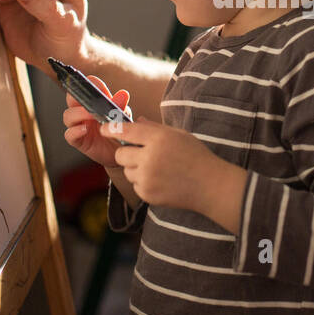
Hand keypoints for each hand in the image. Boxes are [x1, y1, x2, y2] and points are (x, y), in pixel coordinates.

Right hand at [63, 75, 130, 167]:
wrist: (122, 152)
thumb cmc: (120, 131)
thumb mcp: (123, 117)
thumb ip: (120, 106)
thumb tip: (123, 94)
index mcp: (93, 103)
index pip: (85, 88)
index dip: (88, 84)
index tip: (96, 83)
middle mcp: (83, 113)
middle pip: (71, 99)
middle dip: (76, 96)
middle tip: (88, 98)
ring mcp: (79, 126)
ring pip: (68, 116)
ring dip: (78, 113)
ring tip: (91, 114)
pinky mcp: (78, 141)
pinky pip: (69, 134)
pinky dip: (75, 131)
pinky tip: (84, 129)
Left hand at [100, 118, 246, 225]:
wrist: (210, 186)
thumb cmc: (196, 156)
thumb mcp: (178, 135)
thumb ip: (154, 128)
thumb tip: (136, 120)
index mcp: (159, 139)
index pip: (127, 131)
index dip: (111, 129)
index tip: (103, 129)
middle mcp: (150, 158)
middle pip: (120, 154)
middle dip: (127, 153)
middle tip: (141, 154)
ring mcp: (147, 178)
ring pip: (127, 171)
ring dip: (136, 169)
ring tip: (157, 169)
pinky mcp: (147, 194)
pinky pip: (135, 185)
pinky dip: (143, 183)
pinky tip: (161, 181)